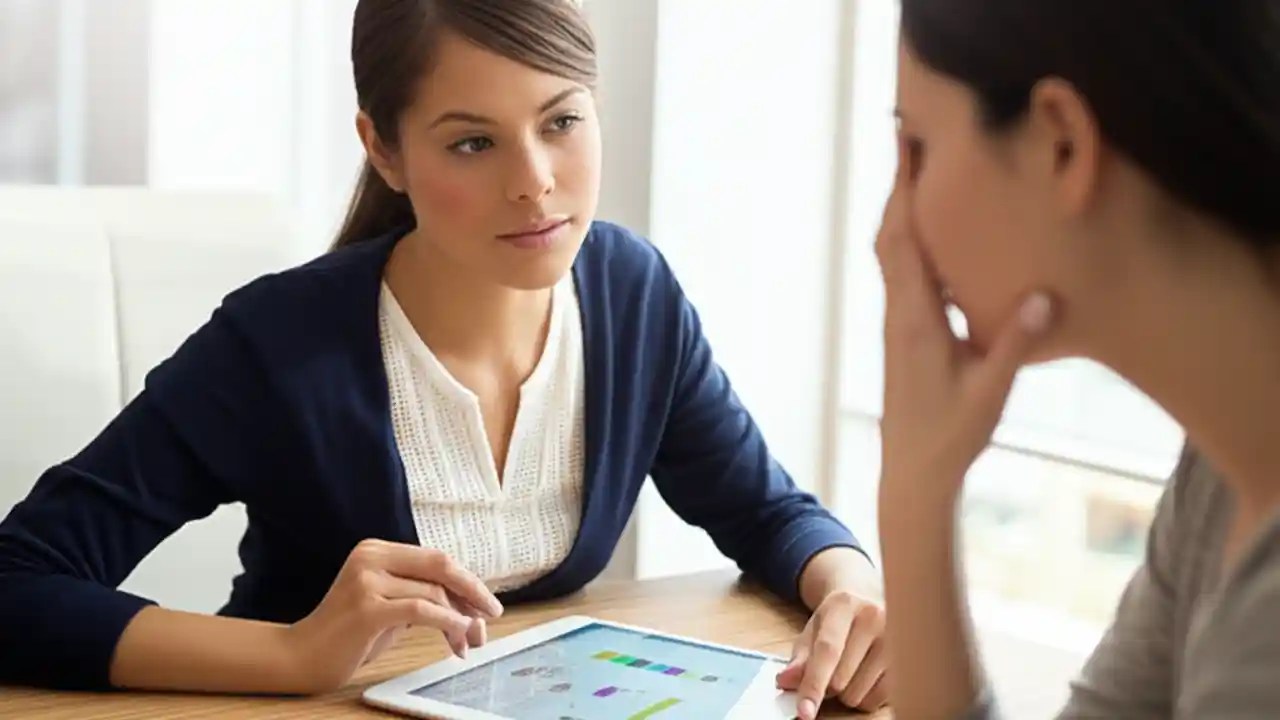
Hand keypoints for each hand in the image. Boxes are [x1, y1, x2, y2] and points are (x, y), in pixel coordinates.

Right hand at [283, 539, 502, 693]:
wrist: (301, 657)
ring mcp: (366, 580)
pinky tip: (457, 637)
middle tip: (492, 615)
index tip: (485, 603)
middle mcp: (370, 557)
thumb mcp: (389, 605)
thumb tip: (471, 608)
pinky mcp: (367, 608)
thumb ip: (421, 596)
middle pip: (440, 566)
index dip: (466, 581)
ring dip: (460, 620)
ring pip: (434, 592)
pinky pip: (421, 610)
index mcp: (376, 549)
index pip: (435, 559)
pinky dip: (447, 623)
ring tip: (467, 643)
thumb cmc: (348, 635)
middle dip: (473, 592)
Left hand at [776, 590, 886, 718]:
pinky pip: (877, 700)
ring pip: (858, 694)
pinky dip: (864, 698)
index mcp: (844, 605)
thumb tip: (786, 681)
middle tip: (828, 670)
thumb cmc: (837, 620)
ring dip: (845, 693)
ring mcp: (896, 639)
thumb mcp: (812, 631)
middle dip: (826, 687)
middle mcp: (874, 618)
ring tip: (850, 669)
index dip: (813, 684)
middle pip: (840, 680)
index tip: (804, 711)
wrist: (869, 601)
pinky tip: (866, 676)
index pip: (827, 651)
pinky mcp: (908, 660)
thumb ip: (799, 658)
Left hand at [875, 136, 1053, 502]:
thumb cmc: (949, 435)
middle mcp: (899, 314)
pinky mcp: (905, 333)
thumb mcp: (989, 391)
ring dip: (902, 210)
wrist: (913, 471)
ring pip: (892, 253)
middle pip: (891, 236)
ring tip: (920, 171)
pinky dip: (910, 240)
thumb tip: (1045, 298)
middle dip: (899, 187)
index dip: (904, 192)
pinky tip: (932, 233)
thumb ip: (1014, 344)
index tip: (908, 148)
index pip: (903, 242)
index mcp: (915, 319)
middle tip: (911, 139)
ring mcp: (898, 323)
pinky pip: (902, 273)